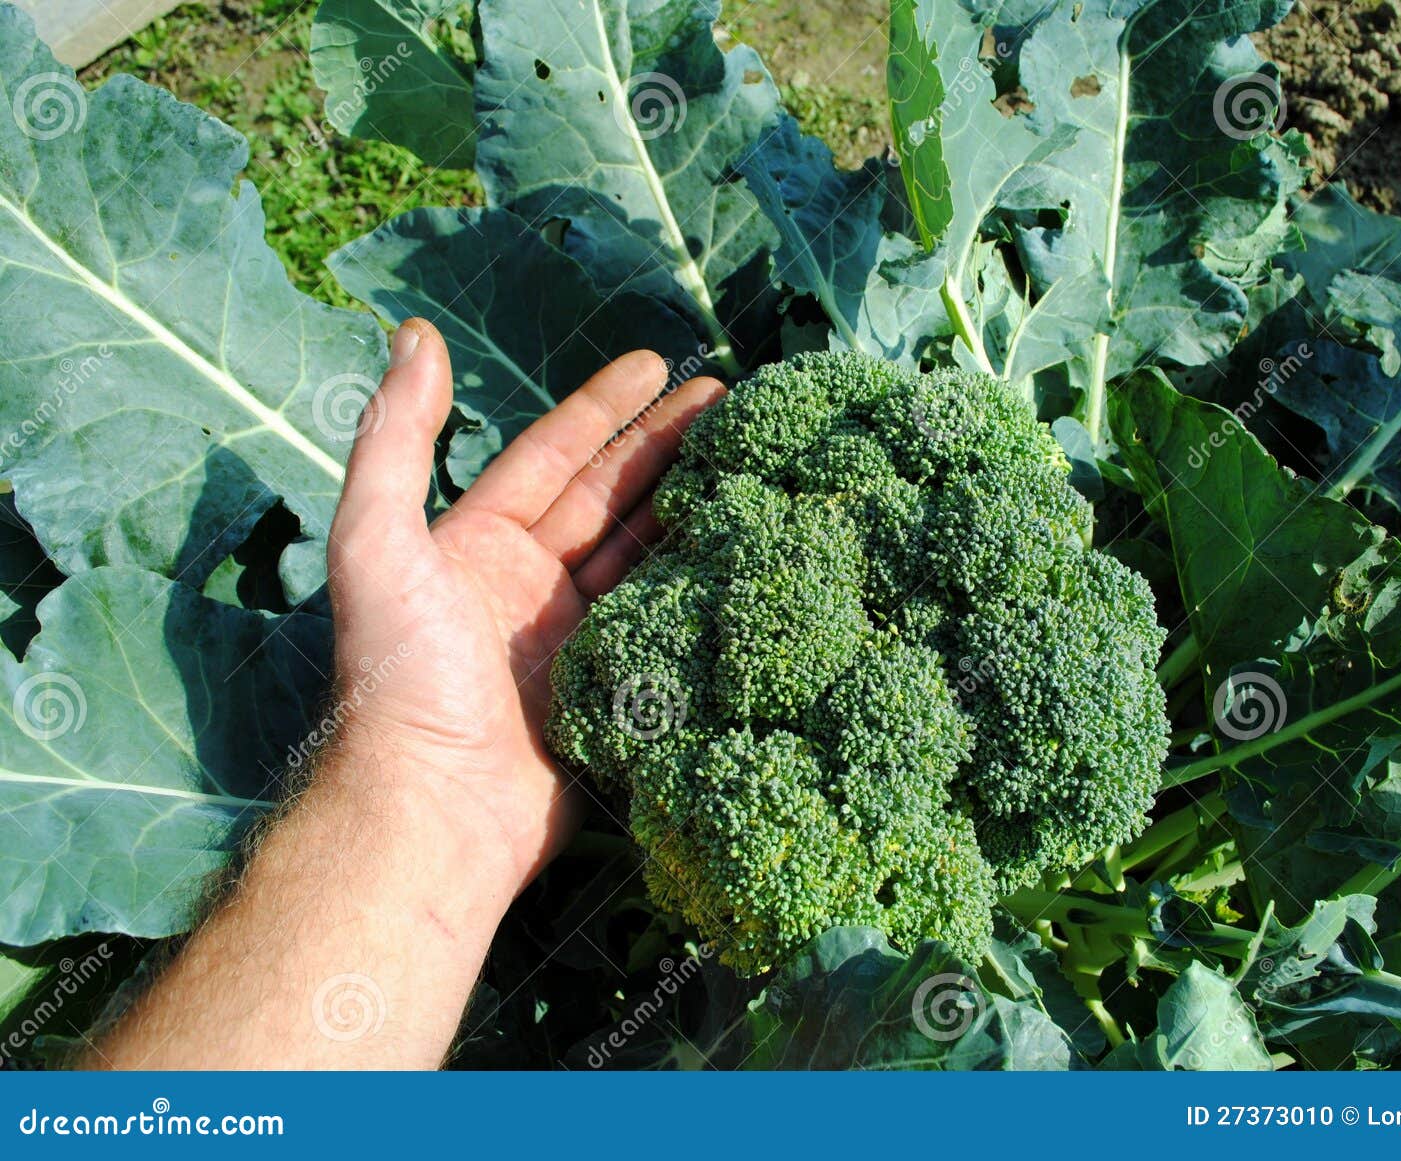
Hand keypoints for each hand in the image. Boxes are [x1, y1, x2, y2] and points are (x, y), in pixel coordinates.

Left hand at [325, 319, 722, 892]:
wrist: (435, 807)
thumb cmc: (402, 672)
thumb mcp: (377, 542)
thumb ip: (395, 438)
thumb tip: (413, 335)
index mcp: (478, 546)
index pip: (552, 458)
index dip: (603, 408)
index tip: (658, 363)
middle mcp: (530, 586)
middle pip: (610, 498)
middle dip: (666, 445)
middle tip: (732, 400)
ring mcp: (576, 640)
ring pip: (645, 555)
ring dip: (693, 505)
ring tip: (753, 459)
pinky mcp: (614, 690)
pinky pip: (665, 622)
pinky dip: (702, 583)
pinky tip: (748, 548)